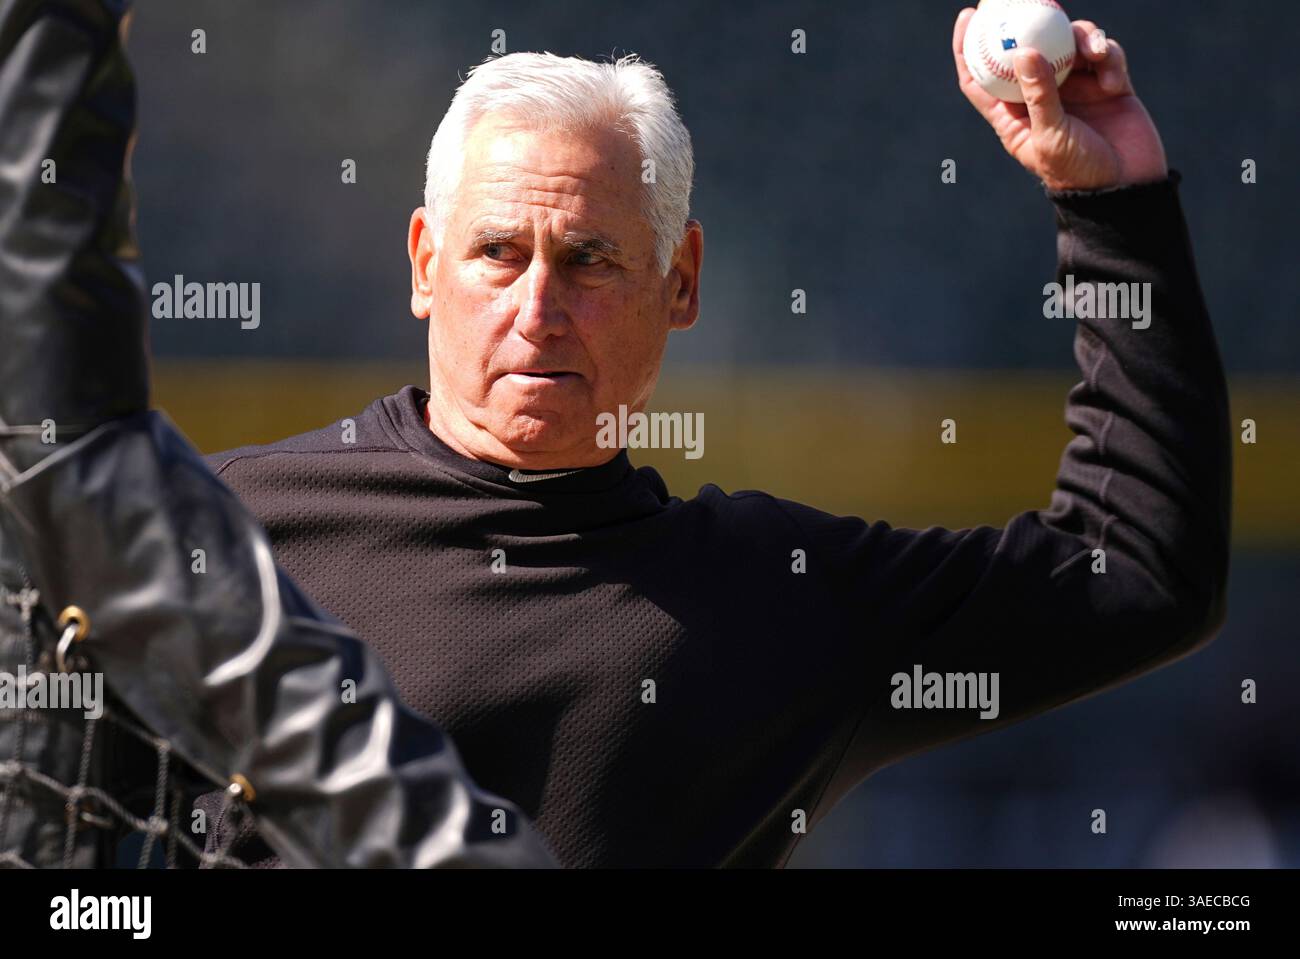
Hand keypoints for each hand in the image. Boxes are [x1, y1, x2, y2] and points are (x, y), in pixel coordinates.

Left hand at [952, 7, 1167, 190]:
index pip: (982, 78)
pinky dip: (1109, 57)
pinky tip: (1113, 75)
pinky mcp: (1108, 84)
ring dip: (1083, 37)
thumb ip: (1039, 94)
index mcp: (1013, 114)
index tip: (968, 16)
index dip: (970, 47)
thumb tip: (1024, 52)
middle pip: (1027, 49)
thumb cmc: (1077, 172)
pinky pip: (1106, 55)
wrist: (1126, 188)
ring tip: (1093, 50)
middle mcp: (1041, 96)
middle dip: (1027, 21)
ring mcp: (1076, 88)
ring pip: (1071, 44)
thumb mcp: (1050, 135)